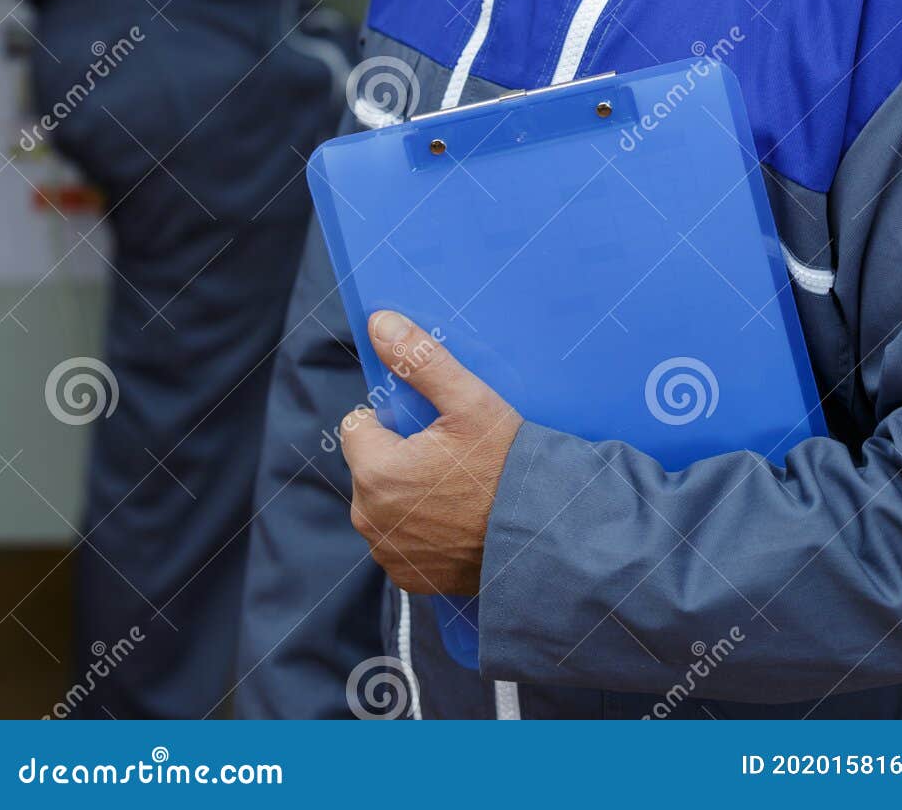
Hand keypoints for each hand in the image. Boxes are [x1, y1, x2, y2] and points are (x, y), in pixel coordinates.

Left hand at [341, 311, 522, 595]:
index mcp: (375, 471)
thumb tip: (380, 323)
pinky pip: (400, 538)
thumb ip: (420, 360)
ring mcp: (388, 553)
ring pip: (384, 502)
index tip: (431, 428)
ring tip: (457, 489)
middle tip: (450, 457)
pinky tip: (458, 521)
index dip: (392, 420)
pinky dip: (421, 528)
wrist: (543, 536)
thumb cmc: (506, 466)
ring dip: (408, 493)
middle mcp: (370, 518)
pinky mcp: (408, 578)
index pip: (358, 426)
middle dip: (400, 456)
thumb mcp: (469, 401)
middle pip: (370, 464)